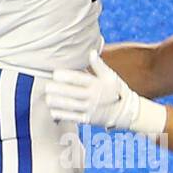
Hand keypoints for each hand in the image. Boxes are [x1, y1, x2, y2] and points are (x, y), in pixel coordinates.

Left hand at [46, 52, 166, 134]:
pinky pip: (72, 117)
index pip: (78, 79)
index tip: (55, 74)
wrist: (125, 111)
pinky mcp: (87, 119)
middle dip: (58, 89)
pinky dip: (62, 115)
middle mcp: (92, 97)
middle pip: (71, 93)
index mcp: (96, 84)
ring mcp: (89, 109)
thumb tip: (91, 52)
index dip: (65, 76)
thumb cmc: (116, 90)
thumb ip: (99, 65)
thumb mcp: (110, 76)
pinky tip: (53, 111)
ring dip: (57, 102)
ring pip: (70, 106)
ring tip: (47, 98)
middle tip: (47, 86)